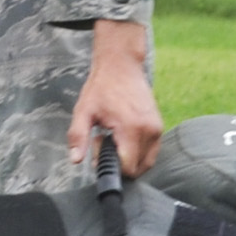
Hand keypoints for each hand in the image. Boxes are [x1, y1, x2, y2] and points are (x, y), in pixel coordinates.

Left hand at [66, 19, 162, 176]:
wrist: (121, 66)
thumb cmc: (101, 88)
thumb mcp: (83, 111)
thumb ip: (78, 137)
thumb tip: (75, 160)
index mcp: (131, 129)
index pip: (128, 168)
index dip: (111, 166)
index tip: (100, 148)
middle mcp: (149, 131)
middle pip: (137, 169)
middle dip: (120, 163)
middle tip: (106, 140)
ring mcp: (157, 129)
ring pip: (146, 162)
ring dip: (129, 158)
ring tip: (115, 137)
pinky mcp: (159, 127)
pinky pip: (151, 152)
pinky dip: (138, 152)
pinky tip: (124, 136)